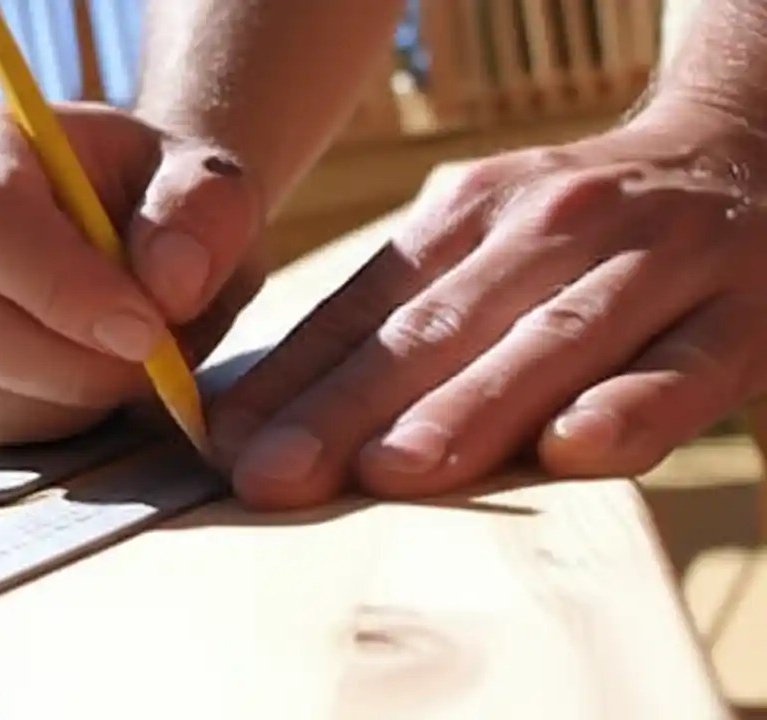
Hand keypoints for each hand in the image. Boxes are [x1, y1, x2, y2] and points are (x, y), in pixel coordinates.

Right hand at [0, 103, 263, 443]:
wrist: (159, 240)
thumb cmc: (174, 202)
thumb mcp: (214, 184)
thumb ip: (204, 212)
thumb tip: (170, 283)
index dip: (59, 286)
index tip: (146, 329)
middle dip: (67, 357)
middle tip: (155, 360)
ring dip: (70, 391)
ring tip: (139, 363)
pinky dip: (60, 418)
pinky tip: (104, 381)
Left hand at [208, 99, 766, 508]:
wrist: (741, 154)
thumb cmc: (577, 232)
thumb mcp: (479, 243)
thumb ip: (396, 315)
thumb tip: (269, 408)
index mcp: (465, 217)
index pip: (362, 307)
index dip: (291, 378)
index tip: (224, 443)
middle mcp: (546, 227)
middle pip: (434, 329)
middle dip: (346, 409)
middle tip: (274, 477)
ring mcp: (647, 262)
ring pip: (547, 343)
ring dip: (467, 409)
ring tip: (393, 470)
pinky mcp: (736, 313)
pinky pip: (681, 366)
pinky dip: (631, 405)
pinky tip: (573, 446)